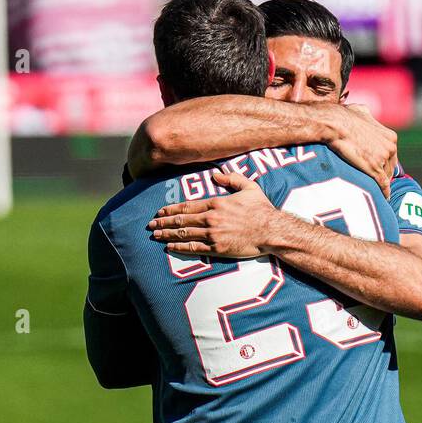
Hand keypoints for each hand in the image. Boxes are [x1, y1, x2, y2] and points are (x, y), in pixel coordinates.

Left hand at [146, 170, 276, 257]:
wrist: (271, 231)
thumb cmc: (262, 209)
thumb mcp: (248, 186)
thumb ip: (231, 178)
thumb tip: (217, 174)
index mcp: (216, 202)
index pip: (186, 206)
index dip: (170, 209)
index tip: (159, 212)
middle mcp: (211, 218)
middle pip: (181, 220)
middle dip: (163, 222)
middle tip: (150, 225)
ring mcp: (213, 234)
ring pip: (184, 234)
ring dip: (167, 234)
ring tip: (155, 236)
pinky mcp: (217, 248)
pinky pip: (194, 248)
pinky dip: (179, 247)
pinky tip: (169, 247)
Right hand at [329, 104, 396, 197]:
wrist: (337, 124)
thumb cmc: (346, 117)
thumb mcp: (363, 112)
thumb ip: (369, 116)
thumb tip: (365, 113)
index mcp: (390, 137)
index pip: (392, 155)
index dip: (386, 163)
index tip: (381, 169)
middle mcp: (390, 148)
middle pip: (391, 167)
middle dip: (385, 174)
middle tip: (378, 181)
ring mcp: (383, 159)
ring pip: (386, 176)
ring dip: (381, 184)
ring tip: (377, 190)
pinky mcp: (374, 169)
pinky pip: (383, 184)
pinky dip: (384, 192)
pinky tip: (384, 198)